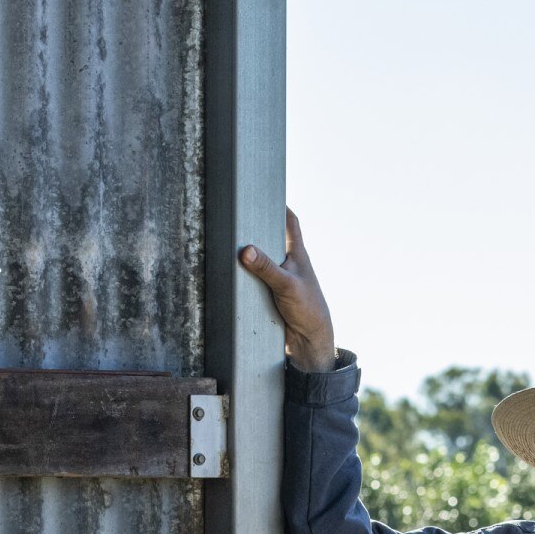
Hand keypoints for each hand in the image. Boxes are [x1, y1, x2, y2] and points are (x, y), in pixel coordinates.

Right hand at [239, 208, 336, 371]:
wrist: (309, 342)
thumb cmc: (308, 309)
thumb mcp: (286, 285)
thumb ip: (266, 268)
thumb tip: (245, 250)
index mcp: (297, 254)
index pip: (290, 222)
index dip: (280, 206)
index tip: (268, 192)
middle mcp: (287, 263)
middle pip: (270, 238)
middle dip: (256, 228)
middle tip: (236, 216)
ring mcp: (278, 279)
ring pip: (260, 260)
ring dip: (247, 254)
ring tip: (225, 241)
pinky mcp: (269, 295)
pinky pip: (253, 280)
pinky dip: (244, 276)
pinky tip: (228, 273)